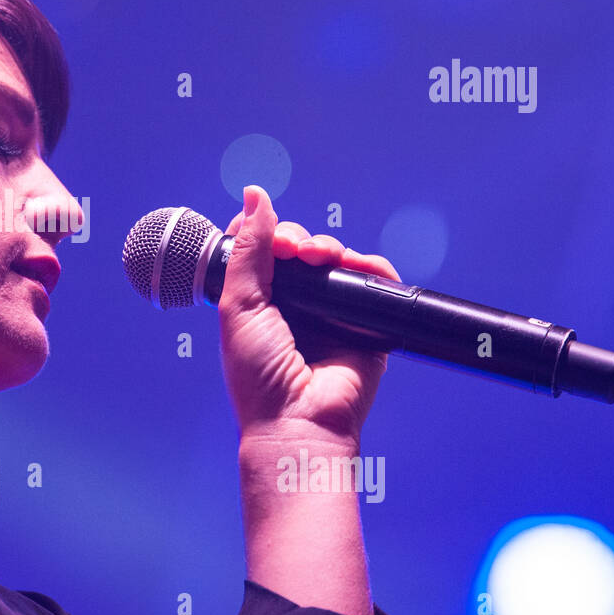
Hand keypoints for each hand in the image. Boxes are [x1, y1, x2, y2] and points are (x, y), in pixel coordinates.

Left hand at [218, 186, 401, 450]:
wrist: (298, 419)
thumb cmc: (258, 376)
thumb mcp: (239, 306)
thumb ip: (247, 251)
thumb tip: (254, 195)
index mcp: (257, 299)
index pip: (262, 247)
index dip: (265, 231)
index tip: (267, 237)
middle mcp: (294, 302)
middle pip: (300, 245)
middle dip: (298, 237)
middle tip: (294, 250)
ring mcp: (330, 310)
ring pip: (335, 257)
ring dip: (329, 247)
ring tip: (321, 258)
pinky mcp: (365, 320)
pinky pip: (374, 279)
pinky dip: (370, 264)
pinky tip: (356, 264)